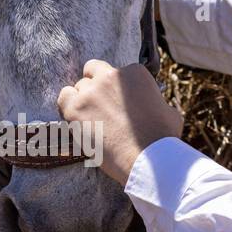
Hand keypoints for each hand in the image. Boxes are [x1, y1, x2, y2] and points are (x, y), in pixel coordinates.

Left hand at [57, 60, 182, 184]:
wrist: (148, 159)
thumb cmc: (163, 139)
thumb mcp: (168, 110)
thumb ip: (154, 99)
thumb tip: (153, 102)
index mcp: (135, 72)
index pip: (118, 73)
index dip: (118, 90)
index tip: (119, 105)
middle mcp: (111, 76)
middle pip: (95, 73)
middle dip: (98, 88)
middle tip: (103, 109)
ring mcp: (91, 90)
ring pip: (79, 87)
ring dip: (84, 100)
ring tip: (93, 121)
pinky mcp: (75, 107)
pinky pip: (63, 97)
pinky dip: (68, 106)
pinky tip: (77, 119)